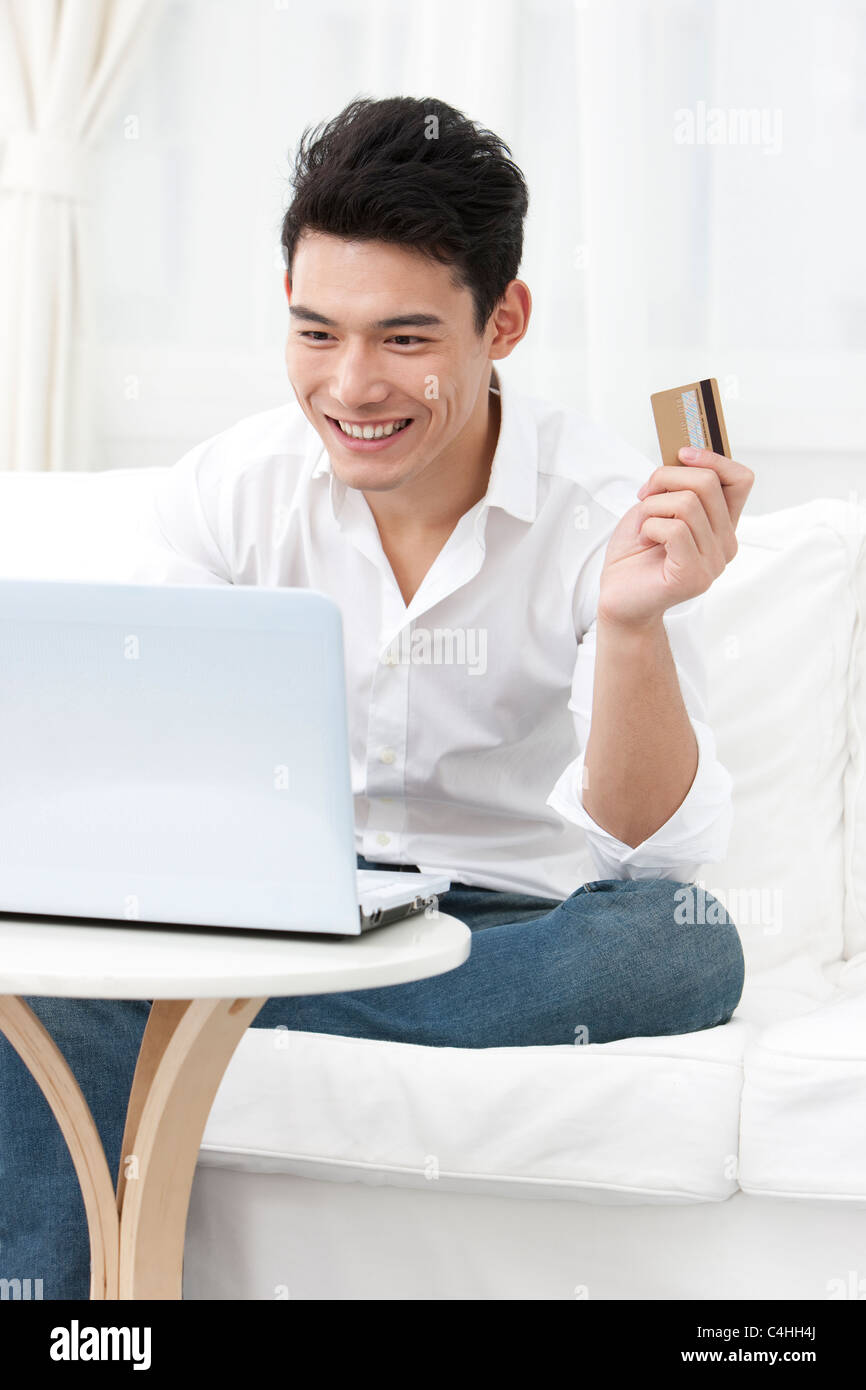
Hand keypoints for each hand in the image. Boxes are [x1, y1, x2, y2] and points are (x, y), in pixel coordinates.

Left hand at [597, 446, 754, 628]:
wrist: (619, 597)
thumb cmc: (635, 554)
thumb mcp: (655, 508)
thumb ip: (677, 486)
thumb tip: (684, 456)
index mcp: (722, 525)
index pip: (741, 479)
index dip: (713, 459)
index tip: (681, 455)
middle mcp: (725, 544)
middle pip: (708, 483)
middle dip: (666, 478)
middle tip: (645, 496)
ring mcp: (713, 563)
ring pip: (688, 503)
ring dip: (653, 507)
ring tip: (644, 526)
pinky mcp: (694, 576)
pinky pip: (675, 529)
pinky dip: (650, 527)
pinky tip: (646, 541)